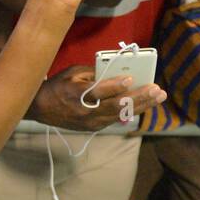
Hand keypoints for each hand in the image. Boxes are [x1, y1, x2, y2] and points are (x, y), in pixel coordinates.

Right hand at [30, 64, 166, 130]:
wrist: (41, 108)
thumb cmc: (58, 86)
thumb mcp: (72, 73)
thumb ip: (94, 72)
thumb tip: (117, 71)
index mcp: (76, 94)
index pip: (98, 91)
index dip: (115, 86)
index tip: (129, 79)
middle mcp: (85, 110)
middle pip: (116, 105)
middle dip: (139, 96)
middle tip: (156, 90)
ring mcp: (90, 121)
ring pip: (121, 114)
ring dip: (142, 105)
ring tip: (158, 97)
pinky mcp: (93, 127)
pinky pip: (116, 118)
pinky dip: (131, 111)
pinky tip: (144, 104)